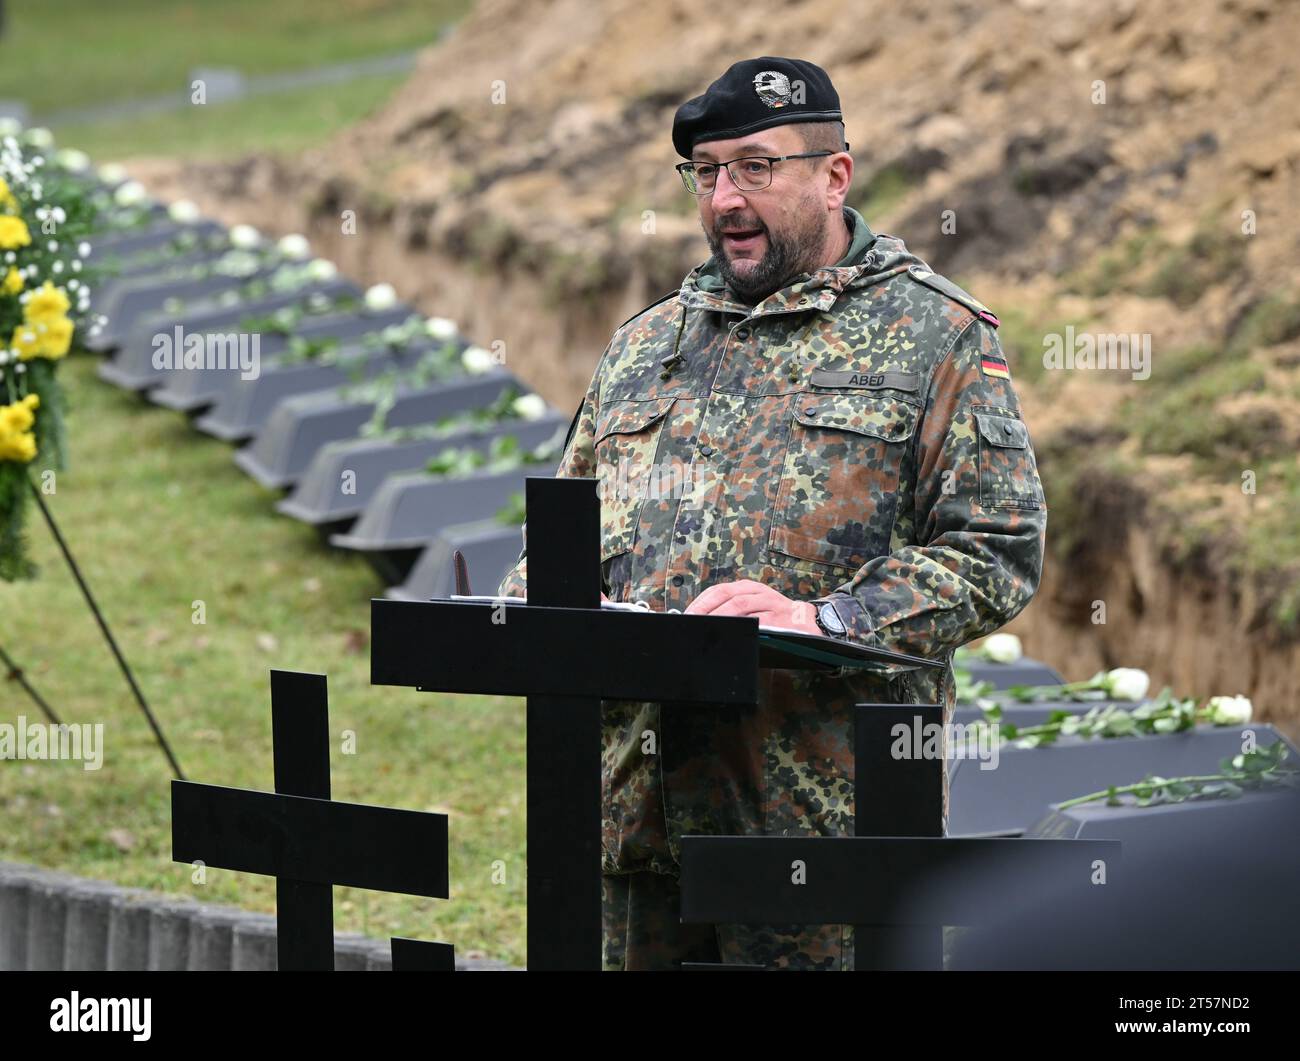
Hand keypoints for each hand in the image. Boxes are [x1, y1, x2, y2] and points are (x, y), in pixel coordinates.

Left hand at [684, 579, 819, 634]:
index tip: (687, 614)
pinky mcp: (780, 617)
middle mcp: (757, 591)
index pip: (718, 591)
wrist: (809, 621)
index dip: (701, 602)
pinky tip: (733, 632)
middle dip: (706, 608)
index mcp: (747, 588)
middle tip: (692, 620)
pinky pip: (759, 620)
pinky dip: (744, 624)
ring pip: (740, 604)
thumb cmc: (776, 616)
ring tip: (707, 626)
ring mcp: (770, 602)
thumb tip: (705, 623)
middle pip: (726, 594)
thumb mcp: (754, 608)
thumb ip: (732, 612)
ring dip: (721, 615)